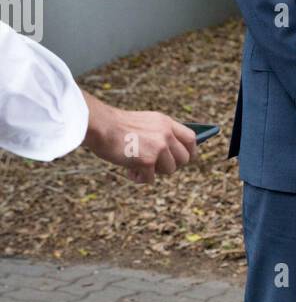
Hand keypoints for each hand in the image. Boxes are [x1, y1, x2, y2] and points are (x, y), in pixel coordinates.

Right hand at [81, 92, 197, 183]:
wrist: (100, 126)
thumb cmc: (117, 127)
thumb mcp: (145, 123)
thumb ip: (160, 134)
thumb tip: (173, 155)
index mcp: (165, 122)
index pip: (191, 138)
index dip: (190, 151)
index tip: (186, 159)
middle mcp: (165, 134)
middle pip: (184, 158)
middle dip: (171, 165)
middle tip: (156, 166)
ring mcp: (158, 147)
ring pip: (169, 170)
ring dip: (154, 172)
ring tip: (138, 166)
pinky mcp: (148, 160)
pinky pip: (151, 179)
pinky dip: (140, 178)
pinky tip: (129, 171)